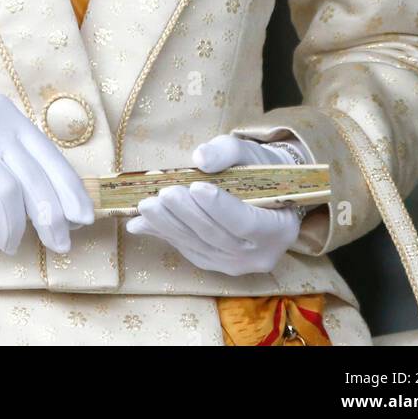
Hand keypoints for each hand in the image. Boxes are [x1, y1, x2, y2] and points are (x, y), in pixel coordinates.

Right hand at [0, 92, 94, 254]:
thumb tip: (64, 210)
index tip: (84, 219)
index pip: (48, 154)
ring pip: (7, 193)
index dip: (69, 189)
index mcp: (6, 114)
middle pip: (32, 176)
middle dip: (51, 217)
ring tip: (10, 244)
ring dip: (14, 228)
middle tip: (60, 245)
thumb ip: (19, 170)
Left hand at [124, 133, 303, 274]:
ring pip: (197, 247)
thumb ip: (226, 152)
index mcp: (278, 229)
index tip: (196, 186)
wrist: (264, 194)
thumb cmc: (259, 170)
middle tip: (163, 194)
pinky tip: (139, 223)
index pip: (246, 223)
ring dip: (168, 226)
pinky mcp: (214, 264)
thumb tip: (200, 158)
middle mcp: (259, 256)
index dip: (220, 207)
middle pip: (216, 237)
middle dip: (186, 215)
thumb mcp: (249, 153)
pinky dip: (163, 235)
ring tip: (145, 206)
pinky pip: (187, 250)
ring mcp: (235, 265)